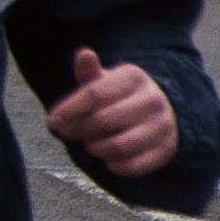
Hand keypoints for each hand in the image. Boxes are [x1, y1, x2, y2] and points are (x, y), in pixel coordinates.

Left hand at [45, 47, 178, 178]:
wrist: (159, 113)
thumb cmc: (118, 97)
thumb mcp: (103, 81)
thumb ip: (88, 72)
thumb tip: (84, 54)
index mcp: (133, 77)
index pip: (94, 94)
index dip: (69, 110)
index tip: (52, 121)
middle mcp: (152, 99)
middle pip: (102, 121)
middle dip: (79, 130)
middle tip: (70, 133)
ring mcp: (162, 125)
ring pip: (117, 146)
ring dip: (95, 149)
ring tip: (91, 144)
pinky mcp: (166, 149)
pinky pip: (132, 166)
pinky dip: (113, 166)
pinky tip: (108, 159)